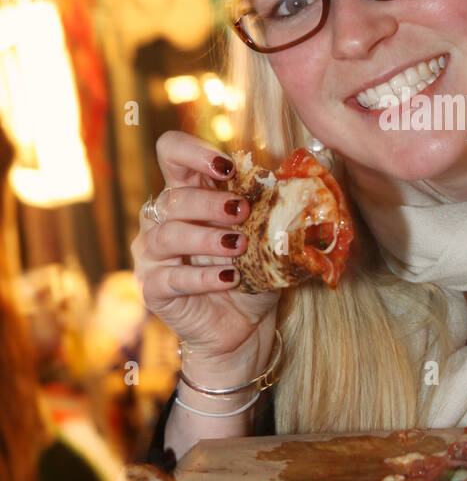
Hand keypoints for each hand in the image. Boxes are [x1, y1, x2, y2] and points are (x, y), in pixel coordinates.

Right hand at [133, 131, 279, 383]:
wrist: (242, 328)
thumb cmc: (253, 273)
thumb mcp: (266, 236)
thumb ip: (271, 208)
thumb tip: (298, 184)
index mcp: (187, 195)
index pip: (171, 153)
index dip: (193, 151)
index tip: (227, 165)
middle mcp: (162, 220)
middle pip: (173, 197)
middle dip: (209, 201)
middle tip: (242, 211)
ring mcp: (154, 255)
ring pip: (167, 235)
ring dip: (206, 238)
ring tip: (239, 246)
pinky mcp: (154, 288)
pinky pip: (170, 278)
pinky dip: (203, 277)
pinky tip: (229, 278)